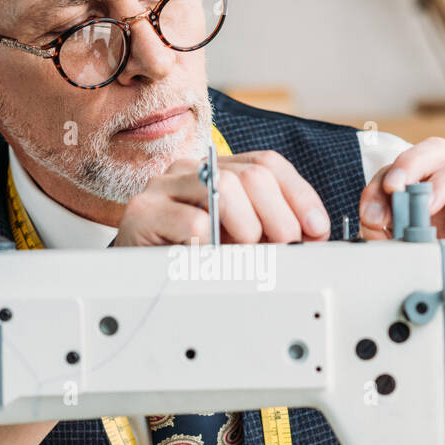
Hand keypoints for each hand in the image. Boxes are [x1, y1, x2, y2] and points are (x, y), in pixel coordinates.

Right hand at [113, 150, 330, 245]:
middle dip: (278, 217)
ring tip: (242, 256)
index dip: (299, 195)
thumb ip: (270, 229)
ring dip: (247, 230)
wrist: (128, 280)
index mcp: (214, 171)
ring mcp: (162, 188)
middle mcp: (188, 170)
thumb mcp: (237, 241)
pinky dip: (212, 246)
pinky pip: (194, 223)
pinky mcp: (141, 213)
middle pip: (251, 174)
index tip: (316, 229)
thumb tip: (313, 234)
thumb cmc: (187, 261)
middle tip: (280, 248)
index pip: (267, 164)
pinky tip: (209, 260)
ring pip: (225, 188)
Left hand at [358, 137, 444, 372]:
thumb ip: (387, 238)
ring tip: (425, 201)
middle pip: (439, 153)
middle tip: (395, 185)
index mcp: (424, 205)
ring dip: (442, 180)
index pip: (404, 170)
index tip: (370, 209)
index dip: (383, 181)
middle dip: (412, 161)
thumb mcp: (405, 266)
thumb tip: (370, 214)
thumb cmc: (442, 297)